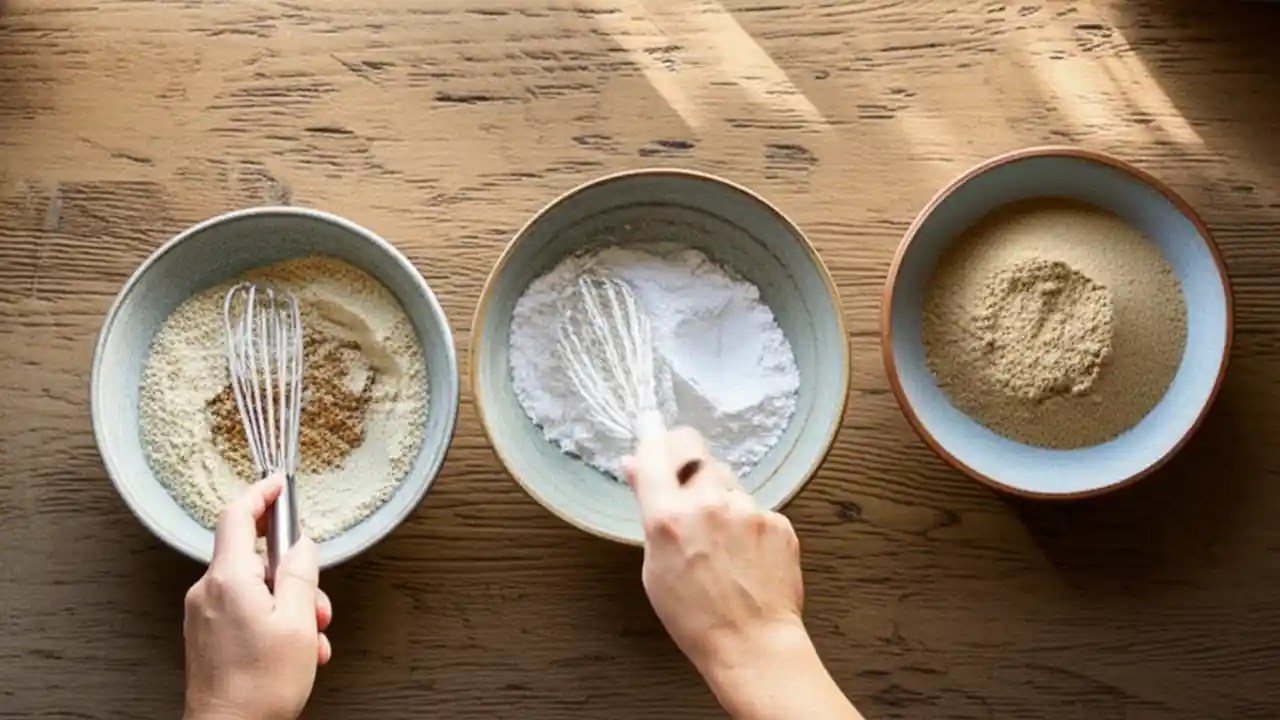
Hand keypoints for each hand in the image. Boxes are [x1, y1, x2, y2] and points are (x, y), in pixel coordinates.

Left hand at [183, 475, 331, 719]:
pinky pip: (246, 612)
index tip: (279, 484)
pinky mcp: (207, 636)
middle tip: (316, 601)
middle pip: (255, 558)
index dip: (261, 493)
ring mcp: (204, 616)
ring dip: (290, 606)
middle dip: (294, 575)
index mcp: (228, 580)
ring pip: (256, 589)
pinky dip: (274, 622)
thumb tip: (301, 546)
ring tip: (309, 638)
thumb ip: (300, 574)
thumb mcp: (297, 622)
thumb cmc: (259, 687)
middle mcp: (208, 593)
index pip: (237, 515)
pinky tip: (295, 650)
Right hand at [625, 428, 803, 673]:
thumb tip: (637, 467)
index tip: (649, 424)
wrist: (752, 644)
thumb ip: (649, 510)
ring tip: (720, 542)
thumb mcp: (654, 566)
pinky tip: (745, 555)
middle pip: (695, 452)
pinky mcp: (778, 521)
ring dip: (720, 498)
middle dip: (687, 464)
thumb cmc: (695, 617)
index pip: (654, 453)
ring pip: (728, 481)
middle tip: (686, 489)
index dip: (650, 436)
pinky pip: (756, 507)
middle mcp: (709, 504)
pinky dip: (748, 523)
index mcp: (668, 517)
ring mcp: (748, 510)